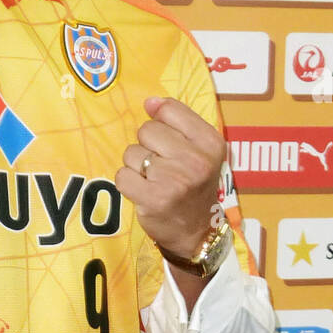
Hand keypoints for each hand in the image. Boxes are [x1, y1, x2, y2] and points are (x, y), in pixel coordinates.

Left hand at [115, 96, 225, 257]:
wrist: (197, 231)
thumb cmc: (194, 184)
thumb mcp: (199, 149)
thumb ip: (177, 120)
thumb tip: (150, 101)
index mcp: (210, 142)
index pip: (169, 109)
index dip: (160, 123)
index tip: (167, 142)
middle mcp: (195, 160)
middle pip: (146, 130)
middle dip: (147, 147)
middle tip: (161, 166)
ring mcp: (174, 180)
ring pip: (131, 153)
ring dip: (136, 166)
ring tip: (154, 180)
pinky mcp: (153, 198)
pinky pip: (122, 176)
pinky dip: (128, 183)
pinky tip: (144, 191)